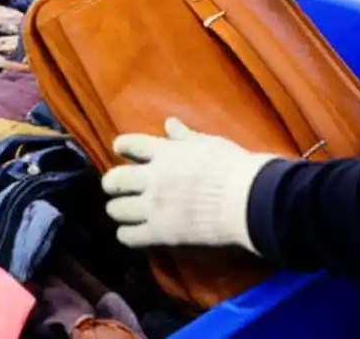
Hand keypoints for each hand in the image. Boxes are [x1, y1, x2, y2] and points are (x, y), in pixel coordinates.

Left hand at [103, 118, 278, 251]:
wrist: (248, 199)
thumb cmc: (234, 167)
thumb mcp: (208, 143)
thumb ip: (184, 136)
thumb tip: (169, 123)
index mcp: (165, 152)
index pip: (129, 144)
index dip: (121, 147)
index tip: (120, 151)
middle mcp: (153, 177)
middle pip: (114, 179)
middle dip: (111, 184)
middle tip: (115, 188)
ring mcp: (154, 206)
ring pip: (116, 209)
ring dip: (118, 210)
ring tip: (123, 212)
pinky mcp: (161, 232)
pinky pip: (129, 236)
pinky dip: (127, 235)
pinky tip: (132, 234)